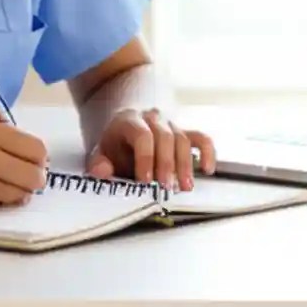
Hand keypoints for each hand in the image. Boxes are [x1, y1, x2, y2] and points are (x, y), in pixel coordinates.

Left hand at [84, 108, 215, 191]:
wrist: (126, 126)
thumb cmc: (115, 145)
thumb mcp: (101, 152)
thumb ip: (99, 164)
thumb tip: (100, 172)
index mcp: (130, 121)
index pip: (143, 136)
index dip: (146, 159)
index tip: (146, 181)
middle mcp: (153, 118)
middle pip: (165, 137)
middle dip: (167, 164)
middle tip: (166, 187)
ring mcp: (171, 123)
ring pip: (183, 139)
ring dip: (186, 164)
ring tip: (185, 187)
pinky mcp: (184, 132)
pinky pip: (201, 138)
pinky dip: (208, 152)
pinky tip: (208, 170)